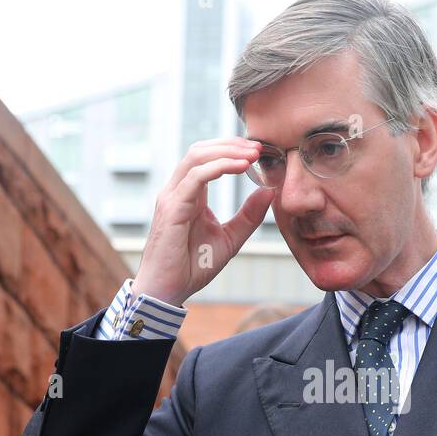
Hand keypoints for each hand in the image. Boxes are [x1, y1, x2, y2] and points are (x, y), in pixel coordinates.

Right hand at [130, 137, 275, 305]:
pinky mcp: (172, 208)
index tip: (258, 152)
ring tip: (252, 155)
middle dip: (230, 144)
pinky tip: (240, 167)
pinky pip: (195, 178)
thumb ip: (249, 216)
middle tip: (258, 147)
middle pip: (200, 150)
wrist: (168, 291)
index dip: (231, 149)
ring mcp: (172, 197)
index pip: (207, 158)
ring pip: (196, 157)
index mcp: (190, 195)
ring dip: (226, 151)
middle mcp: (178, 191)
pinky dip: (218, 168)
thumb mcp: (230, 239)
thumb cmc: (192, 267)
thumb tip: (269, 191)